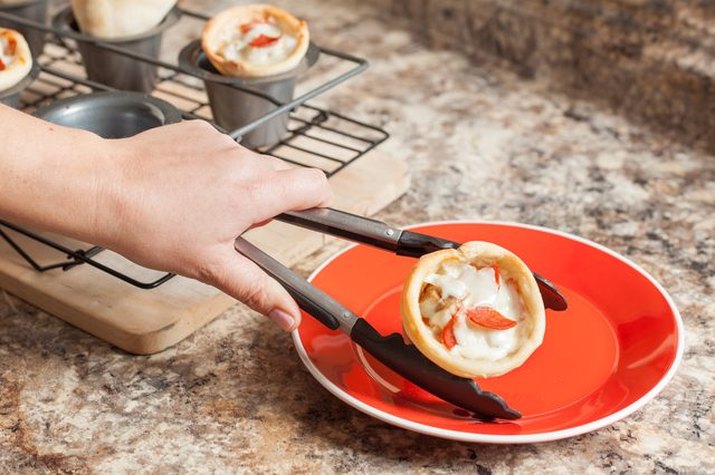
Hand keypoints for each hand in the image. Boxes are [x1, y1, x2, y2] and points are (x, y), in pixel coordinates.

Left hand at [96, 120, 331, 330]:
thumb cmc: (151, 227)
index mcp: (255, 193)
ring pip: (251, 164)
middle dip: (272, 200)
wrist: (104, 188)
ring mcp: (219, 141)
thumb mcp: (210, 266)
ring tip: (204, 207)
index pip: (316, 184)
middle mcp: (243, 160)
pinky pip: (222, 150)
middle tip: (238, 225)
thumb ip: (257, 289)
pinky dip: (216, 167)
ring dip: (242, 184)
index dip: (320, 201)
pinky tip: (186, 185)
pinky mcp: (197, 131)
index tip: (311, 215)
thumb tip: (288, 316)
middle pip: (283, 176)